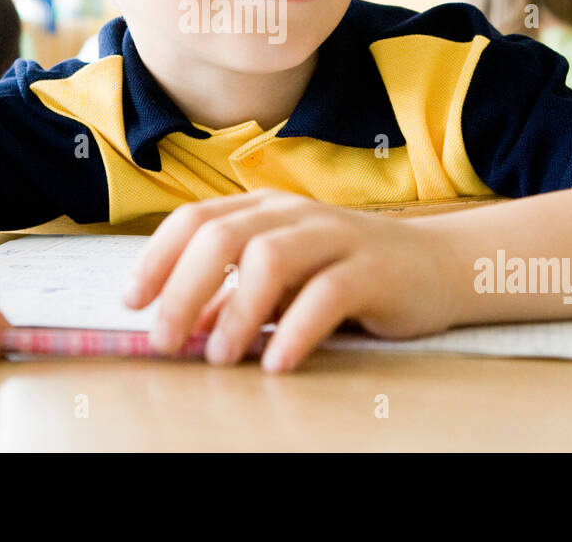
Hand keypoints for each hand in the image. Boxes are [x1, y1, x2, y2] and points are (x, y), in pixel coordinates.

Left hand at [123, 189, 458, 371]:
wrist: (439, 266)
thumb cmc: (348, 274)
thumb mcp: (282, 282)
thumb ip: (232, 296)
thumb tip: (180, 323)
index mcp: (263, 208)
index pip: (195, 219)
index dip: (157, 259)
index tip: (132, 302)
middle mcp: (294, 213)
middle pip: (221, 236)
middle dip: (183, 289)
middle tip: (165, 339)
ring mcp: (335, 235)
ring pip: (269, 257)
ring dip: (235, 311)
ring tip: (219, 357)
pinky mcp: (373, 268)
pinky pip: (326, 294)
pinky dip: (294, 329)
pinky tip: (276, 362)